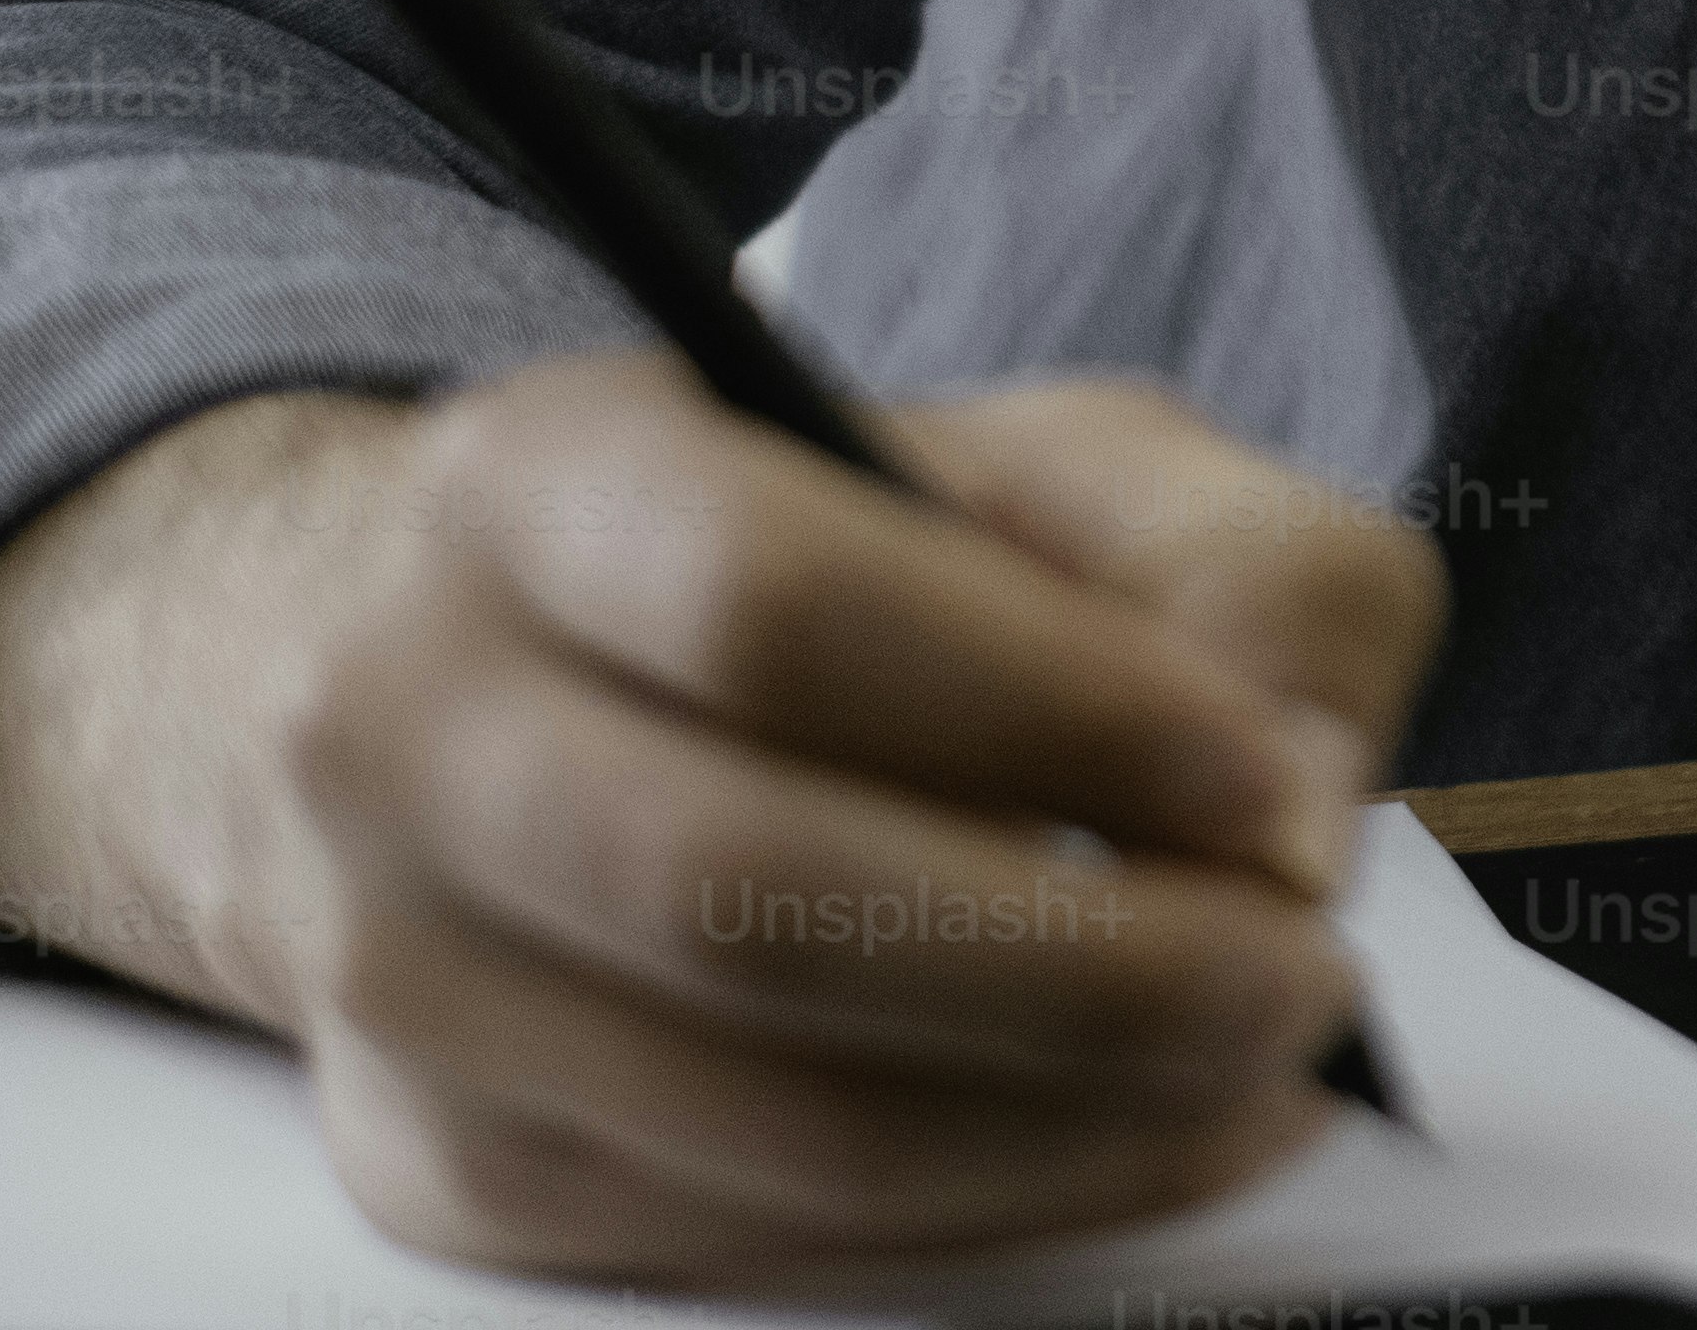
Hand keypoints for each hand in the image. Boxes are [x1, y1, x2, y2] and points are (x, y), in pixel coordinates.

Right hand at [0, 358, 1443, 1278]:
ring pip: (761, 1113)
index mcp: (541, 485)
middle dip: (1091, 970)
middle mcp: (410, 727)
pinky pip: (740, 1233)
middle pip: (750, 894)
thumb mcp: (1037, 463)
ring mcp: (397, 972)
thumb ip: (1229, 565)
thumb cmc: (803, 555)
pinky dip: (986, 1207)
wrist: (461, 687)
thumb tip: (1293, 803)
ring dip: (1066, 1122)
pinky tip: (1138, 1136)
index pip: (774, 607)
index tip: (1270, 783)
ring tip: (1255, 1065)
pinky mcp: (439, 1163)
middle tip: (1300, 980)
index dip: (1054, 710)